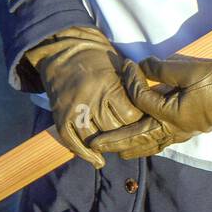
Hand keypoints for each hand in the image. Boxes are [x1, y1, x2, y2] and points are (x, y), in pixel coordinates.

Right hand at [25, 26, 146, 168]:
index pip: (131, 115)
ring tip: (119, 148)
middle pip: (114, 128)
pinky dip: (85, 154)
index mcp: (108, 85)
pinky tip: (98, 160)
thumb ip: (133, 91)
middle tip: (135, 136)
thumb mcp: (120, 69)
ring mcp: (74, 110)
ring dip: (108, 146)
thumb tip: (151, 114)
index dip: (141, 121)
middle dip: (126, 133)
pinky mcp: (61, 117)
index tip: (147, 122)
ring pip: (95, 138)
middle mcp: (90, 99)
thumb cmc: (99, 60)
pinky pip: (73, 142)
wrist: (64, 51)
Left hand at [88, 54, 211, 159]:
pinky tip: (145, 145)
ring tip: (115, 152)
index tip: (127, 66)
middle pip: (136, 137)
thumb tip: (142, 66)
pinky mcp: (187, 130)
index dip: (130, 82)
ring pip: (149, 145)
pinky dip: (149, 146)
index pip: (139, 100)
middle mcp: (172, 127)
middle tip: (94, 145)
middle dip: (114, 141)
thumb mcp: (189, 70)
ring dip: (129, 148)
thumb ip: (162, 69)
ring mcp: (180, 131)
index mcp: (170, 113)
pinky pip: (162, 142)